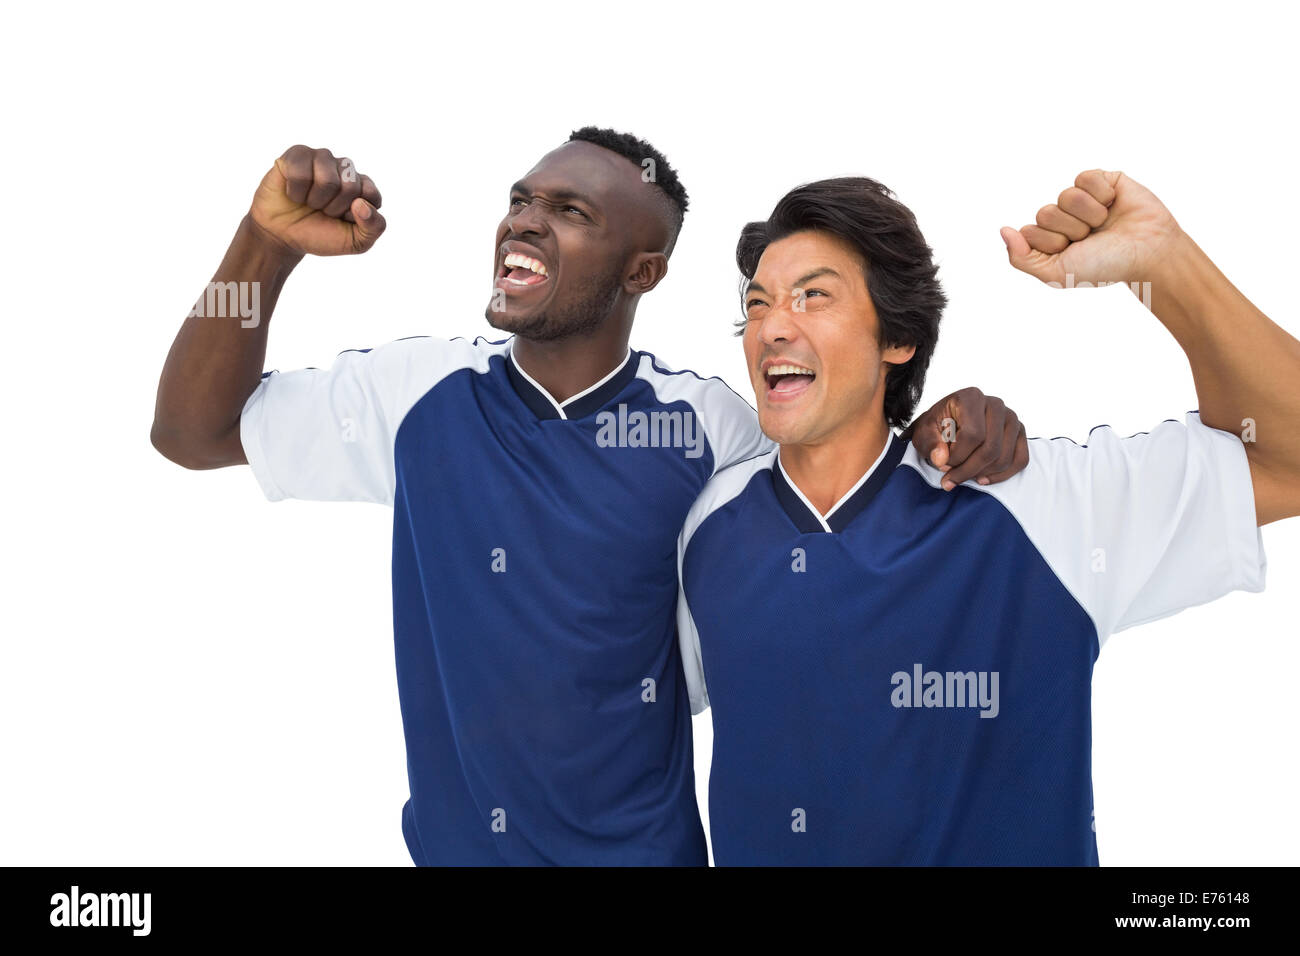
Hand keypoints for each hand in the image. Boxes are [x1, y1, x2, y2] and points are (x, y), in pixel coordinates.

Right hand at [247, 145, 385, 256]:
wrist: (282, 236)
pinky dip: (295, 192)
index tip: (342, 219)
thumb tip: (361, 204)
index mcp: (362, 185)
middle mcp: (344, 168)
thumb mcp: (356, 242)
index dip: (354, 214)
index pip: (371, 193)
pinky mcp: (297, 155)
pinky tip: (293, 193)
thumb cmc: (319, 235)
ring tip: (308, 202)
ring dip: (315, 200)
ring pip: (327, 179)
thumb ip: (374, 227)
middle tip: (321, 210)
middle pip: (350, 186)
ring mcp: (321, 158)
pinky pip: (301, 172)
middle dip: (334, 208)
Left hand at [908, 387, 1028, 489]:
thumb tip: (941, 460)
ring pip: (1004, 457)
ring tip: (962, 476)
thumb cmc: (937, 428)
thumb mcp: (924, 433)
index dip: (957, 457)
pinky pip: (1020, 460)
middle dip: (968, 470)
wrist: (948, 424)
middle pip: (991, 448)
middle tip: (950, 479)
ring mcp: (1011, 418)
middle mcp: (996, 404)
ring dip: (981, 474)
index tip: (942, 465)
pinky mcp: (1020, 433)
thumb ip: (930, 444)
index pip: (973, 435)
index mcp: (971, 397)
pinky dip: (1002, 475)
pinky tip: (982, 479)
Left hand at [1000, 169, 1183, 292]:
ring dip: (1088, 214)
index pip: (1029, 231)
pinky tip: (1114, 203)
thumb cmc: (1106, 266)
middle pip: (1045, 213)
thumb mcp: (1056, 273)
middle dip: (1072, 229)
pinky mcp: (1102, 180)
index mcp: (1050, 240)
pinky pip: (1085, 177)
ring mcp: (1082, 199)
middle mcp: (1063, 218)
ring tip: (1105, 223)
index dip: (1052, 243)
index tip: (1075, 252)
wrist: (1148, 252)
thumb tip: (1004, 230)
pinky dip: (1101, 194)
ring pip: (1066, 195)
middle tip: (1093, 237)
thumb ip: (1022, 258)